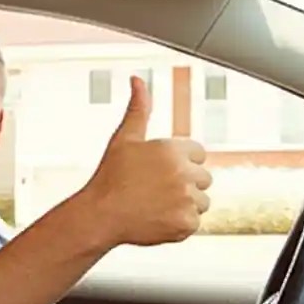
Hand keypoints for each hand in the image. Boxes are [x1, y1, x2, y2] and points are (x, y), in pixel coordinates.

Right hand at [80, 76, 211, 247]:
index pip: (198, 154)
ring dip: (184, 205)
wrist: (100, 216)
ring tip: (156, 205)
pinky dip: (179, 224)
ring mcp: (187, 199)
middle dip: (185, 184)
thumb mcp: (124, 138)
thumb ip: (139, 109)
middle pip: (203, 178)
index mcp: (173, 149)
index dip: (180, 163)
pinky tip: (158, 219)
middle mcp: (184, 172)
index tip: (161, 173)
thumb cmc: (110, 177)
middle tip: (156, 191)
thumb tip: (138, 80)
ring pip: (201, 201)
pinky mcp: (186, 223)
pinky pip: (194, 222)